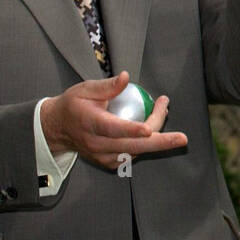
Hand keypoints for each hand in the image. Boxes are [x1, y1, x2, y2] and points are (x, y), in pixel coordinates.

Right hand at [40, 70, 186, 170]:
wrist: (56, 129)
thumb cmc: (73, 105)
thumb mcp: (84, 89)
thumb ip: (107, 86)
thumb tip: (126, 77)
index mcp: (90, 124)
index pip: (113, 129)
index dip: (132, 130)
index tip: (148, 129)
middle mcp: (97, 144)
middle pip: (132, 147)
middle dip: (160, 143)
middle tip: (182, 138)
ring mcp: (103, 156)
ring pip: (136, 152)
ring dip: (157, 137)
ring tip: (164, 111)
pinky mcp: (108, 162)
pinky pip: (133, 155)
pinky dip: (146, 144)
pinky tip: (155, 126)